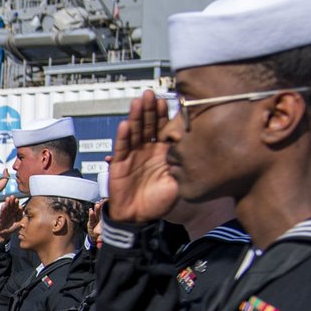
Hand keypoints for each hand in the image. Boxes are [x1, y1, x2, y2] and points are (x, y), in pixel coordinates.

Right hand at [0, 194, 22, 242]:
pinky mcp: (0, 217)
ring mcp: (6, 215)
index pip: (17, 209)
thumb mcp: (16, 227)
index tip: (18, 201)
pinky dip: (3, 209)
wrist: (3, 233)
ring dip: (7, 203)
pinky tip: (3, 205)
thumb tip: (23, 225)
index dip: (17, 205)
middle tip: (13, 197)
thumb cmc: (11, 229)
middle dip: (12, 202)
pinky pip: (2, 213)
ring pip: (7, 208)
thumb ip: (19, 226)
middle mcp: (11, 214)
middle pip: (12, 207)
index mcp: (16, 215)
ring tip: (8, 198)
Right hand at [108, 90, 180, 224]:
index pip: (164, 128)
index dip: (164, 114)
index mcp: (163, 152)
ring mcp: (133, 155)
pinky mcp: (119, 163)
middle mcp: (147, 150)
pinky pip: (122, 148)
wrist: (139, 217)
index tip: (167, 100)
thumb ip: (183, 164)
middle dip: (149, 109)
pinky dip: (124, 136)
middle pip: (148, 125)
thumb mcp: (178, 181)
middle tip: (150, 93)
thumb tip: (191, 147)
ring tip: (138, 102)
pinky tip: (126, 124)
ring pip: (134, 132)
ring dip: (136, 116)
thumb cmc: (160, 201)